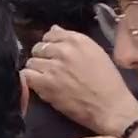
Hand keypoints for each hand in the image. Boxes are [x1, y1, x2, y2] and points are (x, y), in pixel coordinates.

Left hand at [22, 25, 137, 135]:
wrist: (111, 108)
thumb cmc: (108, 82)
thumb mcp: (96, 54)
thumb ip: (73, 40)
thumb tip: (54, 29)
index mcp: (78, 40)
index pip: (51, 34)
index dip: (50, 44)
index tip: (54, 53)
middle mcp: (63, 50)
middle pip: (39, 47)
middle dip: (42, 57)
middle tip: (50, 68)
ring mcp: (53, 67)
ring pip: (31, 61)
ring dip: (37, 69)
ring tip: (45, 78)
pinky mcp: (46, 83)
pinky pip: (27, 75)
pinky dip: (30, 79)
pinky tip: (39, 85)